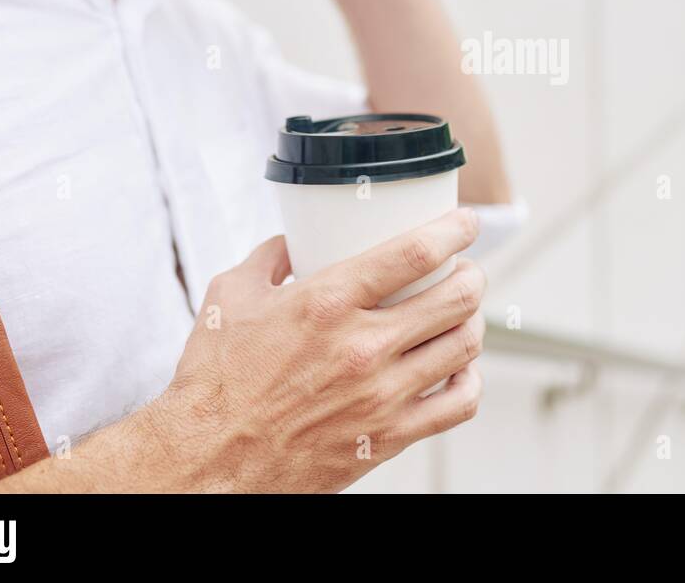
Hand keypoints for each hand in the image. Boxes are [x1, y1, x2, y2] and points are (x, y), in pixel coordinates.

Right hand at [158, 209, 485, 492]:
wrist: (210, 460)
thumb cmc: (216, 381)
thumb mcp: (231, 297)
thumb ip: (269, 257)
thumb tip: (295, 239)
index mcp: (327, 303)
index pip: (415, 253)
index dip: (454, 231)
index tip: (465, 224)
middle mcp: (362, 347)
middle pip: (457, 297)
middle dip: (473, 275)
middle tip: (467, 270)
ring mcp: (380, 395)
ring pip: (464, 346)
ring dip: (474, 321)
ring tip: (464, 314)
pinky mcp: (387, 437)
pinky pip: (458, 405)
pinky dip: (468, 380)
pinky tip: (458, 370)